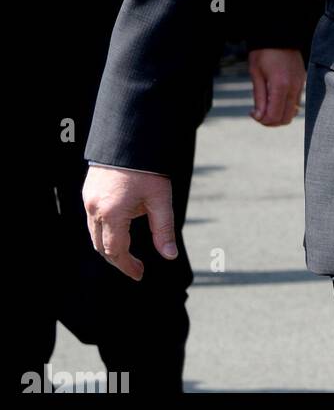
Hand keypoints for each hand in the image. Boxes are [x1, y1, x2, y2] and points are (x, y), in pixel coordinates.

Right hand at [83, 166, 175, 280]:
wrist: (130, 135)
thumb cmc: (148, 167)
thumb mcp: (160, 198)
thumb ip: (163, 229)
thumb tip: (170, 255)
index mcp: (112, 213)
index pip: (115, 251)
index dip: (127, 266)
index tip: (140, 274)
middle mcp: (95, 208)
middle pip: (100, 246)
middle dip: (117, 259)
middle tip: (135, 266)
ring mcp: (88, 199)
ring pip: (94, 233)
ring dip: (109, 245)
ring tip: (128, 251)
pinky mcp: (88, 190)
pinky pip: (92, 218)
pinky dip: (104, 229)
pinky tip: (120, 227)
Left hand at [248, 47, 305, 124]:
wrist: (279, 34)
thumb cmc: (263, 53)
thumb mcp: (256, 74)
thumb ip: (259, 98)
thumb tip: (259, 117)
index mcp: (280, 85)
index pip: (274, 116)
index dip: (262, 121)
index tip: (253, 113)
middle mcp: (294, 87)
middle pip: (286, 118)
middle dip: (271, 121)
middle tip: (259, 113)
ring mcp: (301, 84)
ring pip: (293, 112)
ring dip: (279, 114)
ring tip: (266, 105)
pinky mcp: (303, 80)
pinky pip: (296, 101)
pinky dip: (286, 105)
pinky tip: (275, 97)